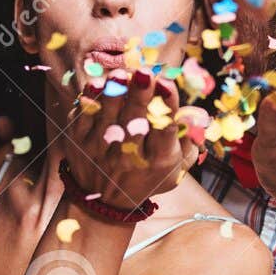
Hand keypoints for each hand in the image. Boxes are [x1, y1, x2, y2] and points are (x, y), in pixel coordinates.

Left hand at [65, 70, 207, 209]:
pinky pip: (83, 118)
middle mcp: (130, 156)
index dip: (166, 105)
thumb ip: (189, 141)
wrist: (106, 201)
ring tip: (119, 75)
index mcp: (159, 160)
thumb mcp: (176, 168)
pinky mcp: (79, 142)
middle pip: (136, 120)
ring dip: (114, 93)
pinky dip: (90, 100)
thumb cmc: (148, 175)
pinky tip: (97, 84)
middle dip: (140, 95)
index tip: (166, 83)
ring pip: (108, 117)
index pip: (165, 129)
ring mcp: (102, 149)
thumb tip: (196, 115)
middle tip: (143, 73)